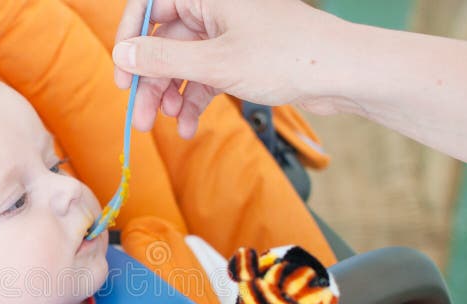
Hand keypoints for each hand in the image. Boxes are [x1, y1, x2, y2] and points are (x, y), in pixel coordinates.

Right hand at [112, 0, 339, 137]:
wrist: (343, 73)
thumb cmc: (287, 56)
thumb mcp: (216, 62)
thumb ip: (164, 58)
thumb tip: (123, 53)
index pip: (150, 8)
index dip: (131, 42)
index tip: (123, 77)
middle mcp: (216, 9)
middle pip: (166, 42)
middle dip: (152, 82)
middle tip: (141, 118)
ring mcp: (229, 34)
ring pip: (185, 64)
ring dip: (172, 97)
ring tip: (166, 127)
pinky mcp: (242, 58)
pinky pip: (207, 77)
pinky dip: (196, 102)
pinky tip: (189, 128)